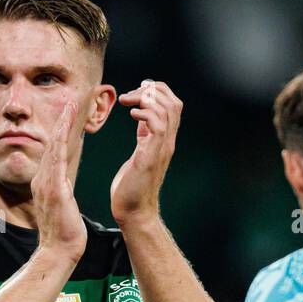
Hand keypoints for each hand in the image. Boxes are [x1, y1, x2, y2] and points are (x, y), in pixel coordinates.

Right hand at [31, 101, 86, 265]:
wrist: (59, 251)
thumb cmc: (64, 233)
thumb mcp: (62, 206)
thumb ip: (60, 193)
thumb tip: (63, 184)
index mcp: (45, 183)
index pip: (54, 152)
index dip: (61, 132)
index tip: (70, 115)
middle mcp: (43, 179)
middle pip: (52, 144)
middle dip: (62, 121)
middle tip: (71, 100)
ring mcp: (46, 183)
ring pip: (54, 147)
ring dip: (62, 125)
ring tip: (71, 106)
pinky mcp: (53, 189)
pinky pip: (57, 160)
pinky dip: (60, 142)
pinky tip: (65, 129)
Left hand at [110, 79, 180, 225]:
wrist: (133, 211)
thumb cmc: (131, 186)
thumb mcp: (139, 151)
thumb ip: (144, 135)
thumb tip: (140, 116)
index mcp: (164, 140)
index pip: (172, 104)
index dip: (157, 91)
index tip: (137, 90)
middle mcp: (167, 142)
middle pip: (174, 102)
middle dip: (152, 90)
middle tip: (131, 95)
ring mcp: (161, 149)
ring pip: (167, 110)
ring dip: (146, 99)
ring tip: (128, 103)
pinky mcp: (151, 156)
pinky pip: (157, 126)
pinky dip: (145, 114)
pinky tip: (132, 115)